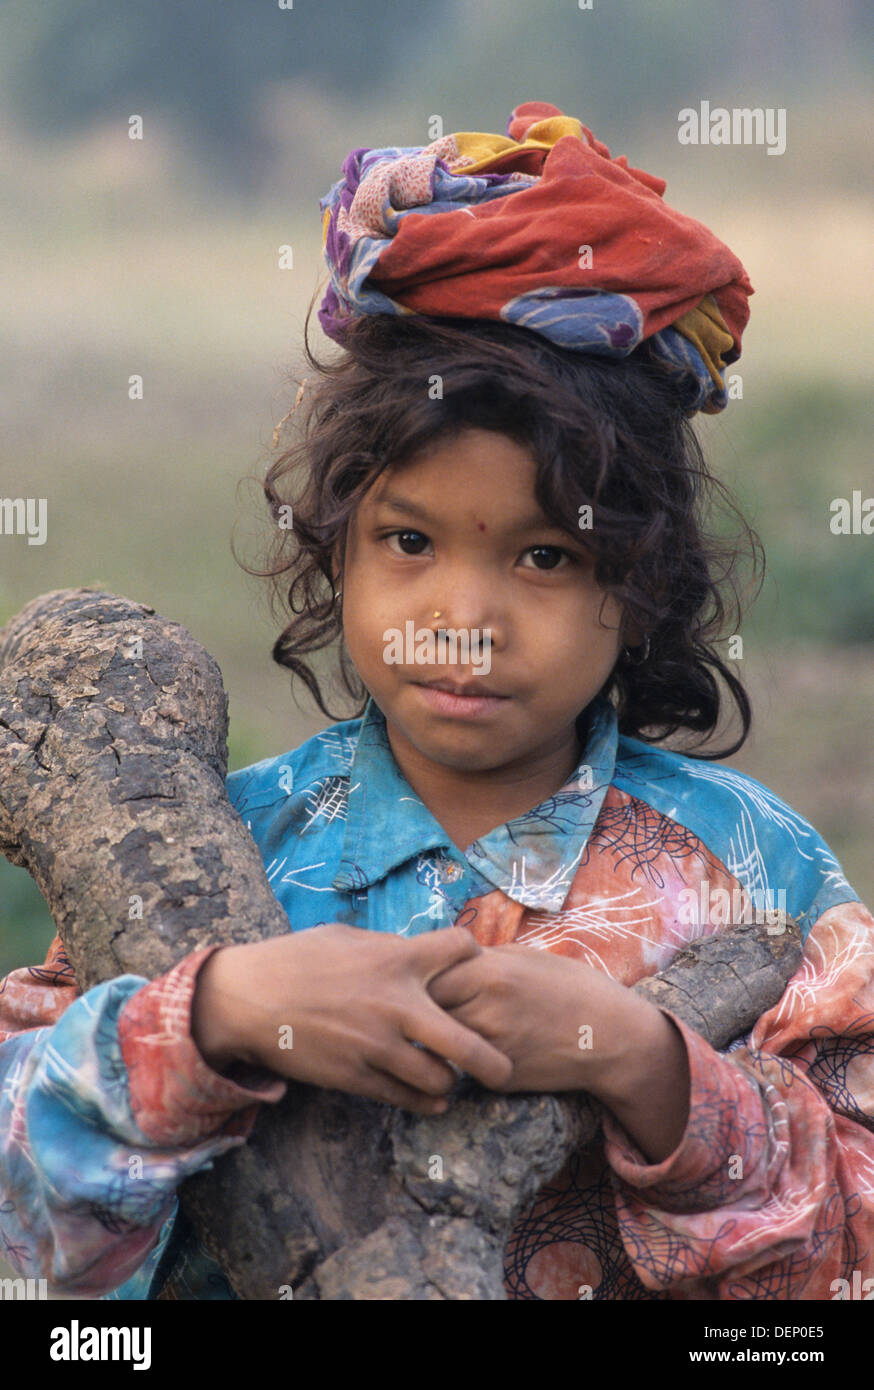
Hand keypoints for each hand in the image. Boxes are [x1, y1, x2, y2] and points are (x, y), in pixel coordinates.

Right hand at [190, 924, 513, 1114]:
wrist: (249, 999)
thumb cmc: (297, 959)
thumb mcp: (349, 938)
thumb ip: (391, 948)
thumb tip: (421, 953)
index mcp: (397, 959)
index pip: (462, 949)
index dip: (472, 955)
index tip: (472, 965)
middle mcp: (396, 1005)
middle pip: (468, 1043)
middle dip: (494, 1062)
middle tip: (505, 1069)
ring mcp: (377, 1046)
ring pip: (439, 1080)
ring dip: (450, 1081)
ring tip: (450, 1077)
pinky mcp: (356, 1077)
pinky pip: (406, 1099)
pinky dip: (424, 1100)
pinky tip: (431, 1096)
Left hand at [427, 943, 690, 1159]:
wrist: (610, 1035)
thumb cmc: (569, 987)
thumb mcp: (524, 957)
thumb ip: (480, 960)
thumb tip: (441, 961)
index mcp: (489, 972)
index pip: (426, 973)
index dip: (416, 976)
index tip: (413, 978)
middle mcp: (485, 1009)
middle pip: (424, 1010)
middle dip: (416, 1008)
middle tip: (410, 1006)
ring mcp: (491, 1047)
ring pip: (439, 1042)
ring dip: (433, 1035)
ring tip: (432, 1027)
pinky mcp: (498, 1078)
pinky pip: (463, 1066)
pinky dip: (459, 1059)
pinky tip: (465, 1051)